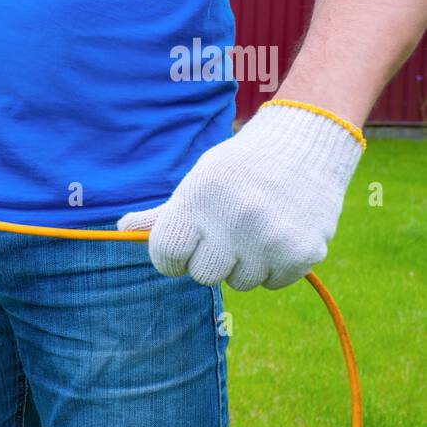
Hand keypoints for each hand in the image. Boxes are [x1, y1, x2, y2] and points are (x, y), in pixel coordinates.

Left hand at [118, 102, 363, 289]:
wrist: (305, 144)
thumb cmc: (239, 168)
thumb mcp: (197, 181)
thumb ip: (162, 214)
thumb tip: (121, 228)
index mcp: (199, 200)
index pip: (166, 254)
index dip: (170, 257)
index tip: (180, 249)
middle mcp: (234, 220)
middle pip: (203, 275)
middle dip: (209, 260)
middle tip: (225, 234)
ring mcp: (271, 239)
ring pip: (239, 282)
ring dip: (244, 264)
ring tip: (256, 229)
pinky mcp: (303, 253)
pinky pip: (273, 282)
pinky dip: (275, 266)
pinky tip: (279, 233)